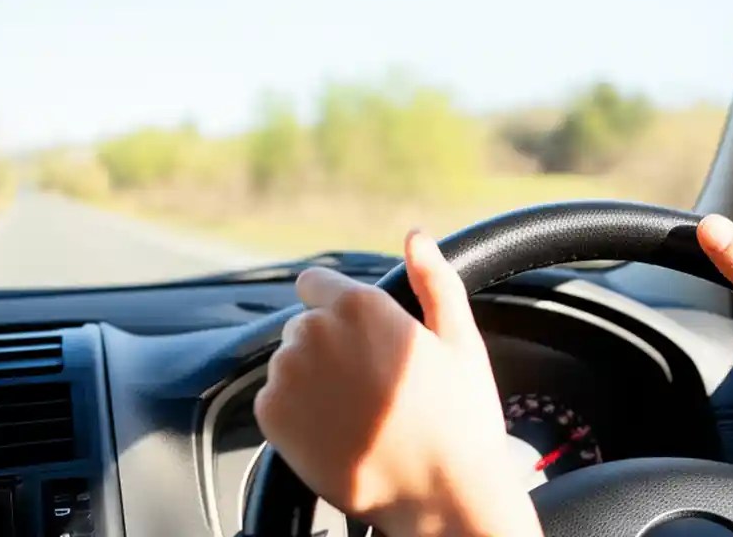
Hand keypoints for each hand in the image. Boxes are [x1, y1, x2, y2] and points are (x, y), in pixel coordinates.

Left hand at [253, 231, 541, 536]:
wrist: (439, 495)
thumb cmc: (459, 419)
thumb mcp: (460, 341)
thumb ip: (434, 281)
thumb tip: (416, 236)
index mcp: (358, 305)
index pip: (315, 283)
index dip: (337, 307)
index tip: (359, 338)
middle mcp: (315, 332)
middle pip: (305, 325)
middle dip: (329, 346)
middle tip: (371, 384)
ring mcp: (288, 375)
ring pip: (289, 363)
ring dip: (312, 379)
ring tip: (357, 411)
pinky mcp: (272, 416)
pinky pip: (275, 400)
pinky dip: (297, 413)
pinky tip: (337, 430)